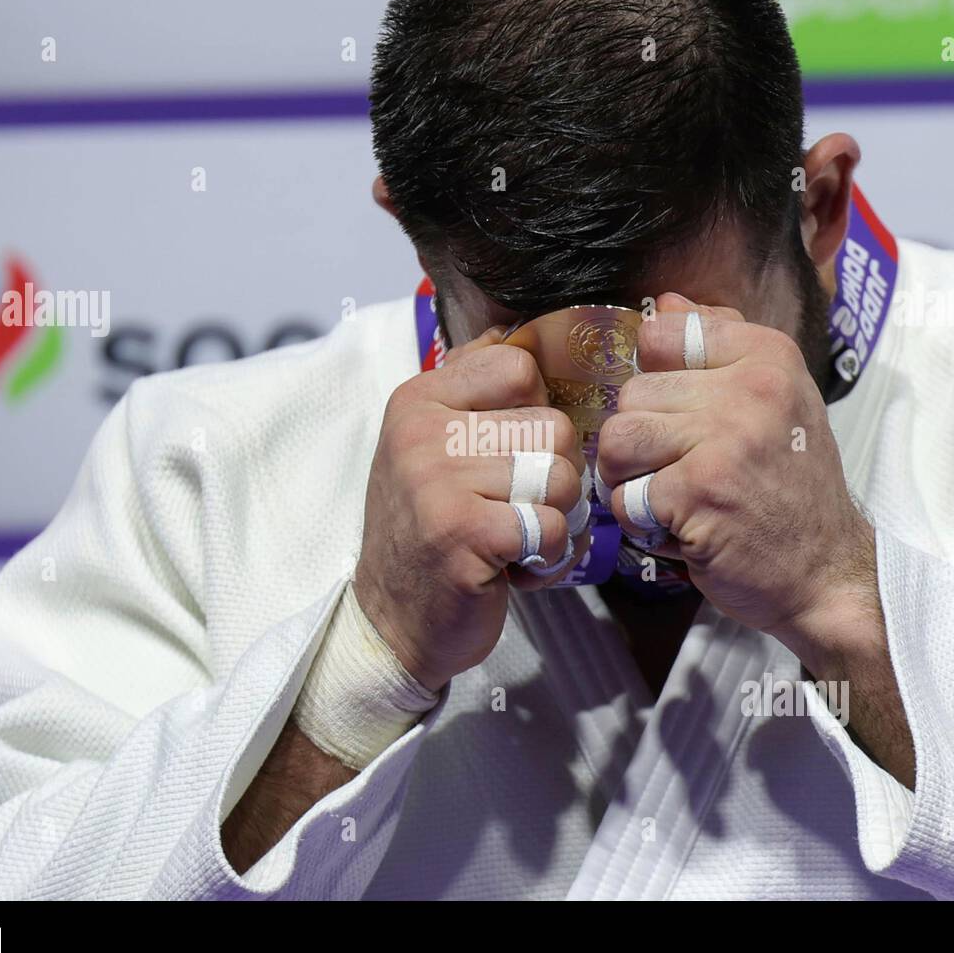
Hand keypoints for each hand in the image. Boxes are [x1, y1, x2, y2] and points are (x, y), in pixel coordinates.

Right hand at [354, 330, 590, 691]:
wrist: (392, 622)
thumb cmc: (431, 531)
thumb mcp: (435, 448)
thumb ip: (473, 390)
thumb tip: (513, 330)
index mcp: (418, 400)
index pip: (520, 366)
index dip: (538, 413)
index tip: (513, 454)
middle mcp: (422, 433)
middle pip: (554, 426)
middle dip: (556, 479)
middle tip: (518, 511)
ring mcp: (438, 482)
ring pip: (561, 478)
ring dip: (557, 520)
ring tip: (517, 537)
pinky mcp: (463, 533)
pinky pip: (554, 527)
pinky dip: (550, 558)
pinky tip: (516, 567)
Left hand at [594, 293, 882, 674]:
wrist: (826, 572)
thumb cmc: (790, 488)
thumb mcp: (774, 401)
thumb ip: (718, 345)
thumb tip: (663, 303)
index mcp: (767, 355)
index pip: (662, 334)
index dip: (656, 380)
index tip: (684, 417)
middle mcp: (750, 388)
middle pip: (631, 393)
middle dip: (640, 442)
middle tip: (680, 472)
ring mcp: (725, 439)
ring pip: (617, 440)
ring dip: (630, 480)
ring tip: (671, 497)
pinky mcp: (699, 492)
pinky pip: (625, 496)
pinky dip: (643, 523)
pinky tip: (682, 528)